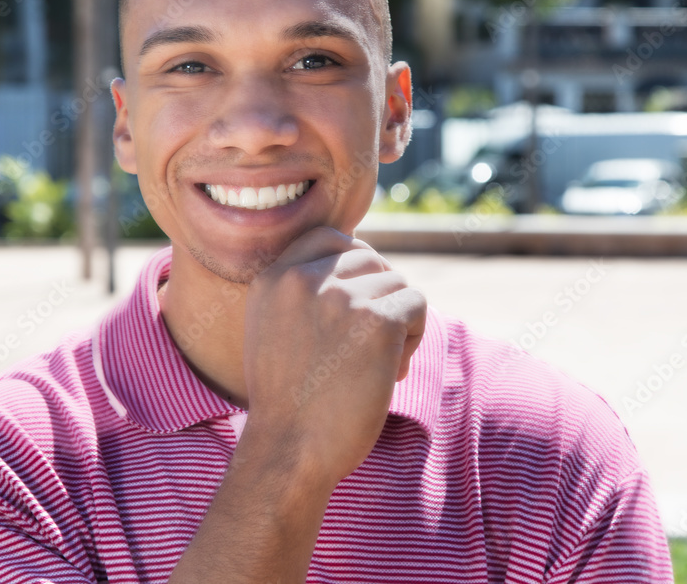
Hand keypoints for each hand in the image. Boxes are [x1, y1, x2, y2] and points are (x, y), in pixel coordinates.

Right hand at [242, 226, 426, 486]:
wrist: (289, 450)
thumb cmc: (287, 402)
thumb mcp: (271, 330)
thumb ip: (300, 294)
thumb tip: (361, 264)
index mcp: (272, 277)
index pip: (328, 237)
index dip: (353, 263)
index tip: (358, 300)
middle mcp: (303, 277)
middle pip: (368, 257)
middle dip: (378, 293)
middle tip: (372, 342)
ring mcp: (340, 295)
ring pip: (396, 282)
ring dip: (398, 319)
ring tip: (380, 363)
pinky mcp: (377, 319)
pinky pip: (415, 303)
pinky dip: (414, 334)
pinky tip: (393, 369)